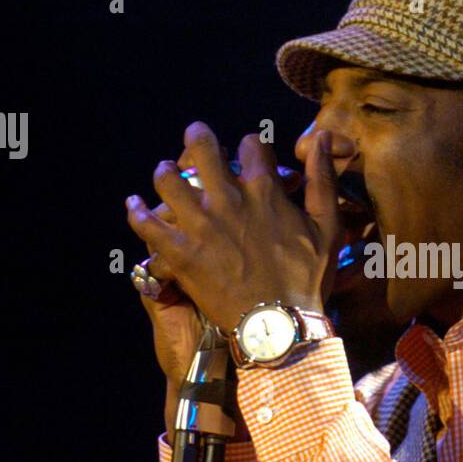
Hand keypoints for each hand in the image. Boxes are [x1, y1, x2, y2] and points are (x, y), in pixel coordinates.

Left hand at [125, 122, 342, 333]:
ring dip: (165, 171)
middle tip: (194, 136)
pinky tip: (134, 205)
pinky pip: (147, 225)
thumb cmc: (308, 280)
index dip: (249, 145)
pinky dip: (137, 212)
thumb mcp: (328, 226)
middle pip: (202, 149)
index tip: (248, 154)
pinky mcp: (180, 253)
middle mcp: (228, 200)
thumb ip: (323, 179)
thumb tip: (323, 135)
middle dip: (197, 138)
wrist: (279, 326)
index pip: (251, 145)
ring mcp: (200, 226)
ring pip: (168, 180)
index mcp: (264, 190)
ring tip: (165, 171)